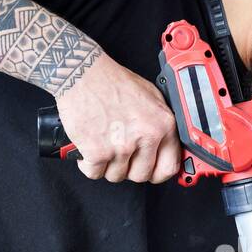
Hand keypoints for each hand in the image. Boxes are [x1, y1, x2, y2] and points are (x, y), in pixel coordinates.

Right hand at [53, 53, 182, 183]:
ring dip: (108, 166)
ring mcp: (121, 146)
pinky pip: (95, 173)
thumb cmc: (113, 82)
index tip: (150, 172)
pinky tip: (89, 150)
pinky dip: (88, 165)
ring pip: (117, 176)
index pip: (169, 167)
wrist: (82, 75)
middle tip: (121, 155)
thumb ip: (161, 124)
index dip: (157, 173)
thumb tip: (166, 147)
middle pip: (141, 175)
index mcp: (162, 124)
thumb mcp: (151, 96)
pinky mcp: (97, 152)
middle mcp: (145, 136)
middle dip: (129, 169)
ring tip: (104, 146)